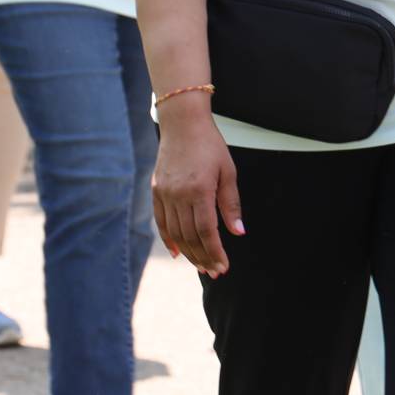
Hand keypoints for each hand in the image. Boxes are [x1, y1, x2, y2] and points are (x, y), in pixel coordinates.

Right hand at [151, 107, 241, 275]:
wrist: (182, 123)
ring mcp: (165, 193)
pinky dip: (169, 239)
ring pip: (176, 232)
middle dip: (203, 257)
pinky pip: (161, 221)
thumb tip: (238, 232)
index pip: (207, 231)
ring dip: (189, 252)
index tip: (223, 266)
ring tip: (201, 265)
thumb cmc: (210, 146)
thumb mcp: (228, 172)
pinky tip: (178, 252)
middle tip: (214, 271)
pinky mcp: (156, 191)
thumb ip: (231, 204)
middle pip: (190, 236)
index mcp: (200, 190)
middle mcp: (179, 195)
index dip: (215, 252)